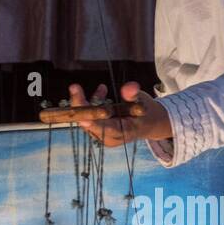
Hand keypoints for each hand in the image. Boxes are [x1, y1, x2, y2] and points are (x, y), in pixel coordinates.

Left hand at [57, 80, 172, 148]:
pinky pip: (89, 116)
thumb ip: (134, 95)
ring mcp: (103, 135)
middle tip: (74, 88)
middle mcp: (111, 137)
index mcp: (125, 132)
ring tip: (92, 88)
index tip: (82, 118)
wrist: (149, 123)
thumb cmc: (146, 112)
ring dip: (86, 102)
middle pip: (91, 124)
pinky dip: (92, 103)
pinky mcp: (98, 130)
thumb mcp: (143, 102)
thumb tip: (130, 87)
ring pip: (87, 119)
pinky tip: (101, 90)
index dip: (94, 123)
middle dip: (81, 106)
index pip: (107, 129)